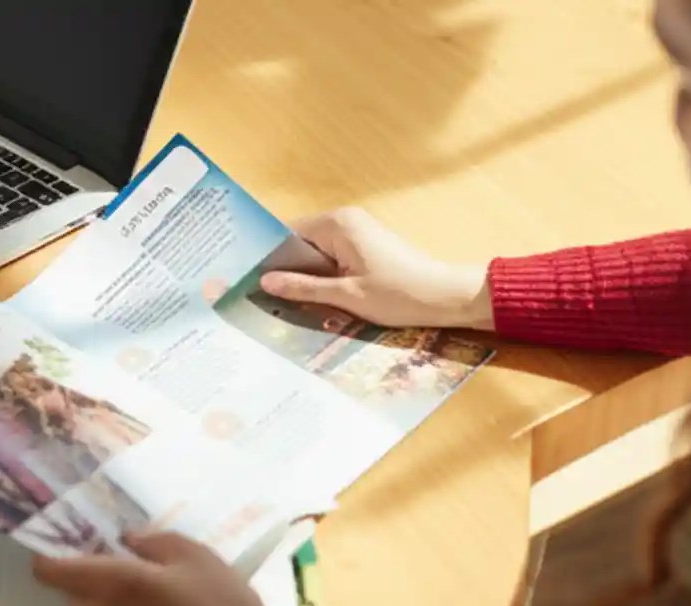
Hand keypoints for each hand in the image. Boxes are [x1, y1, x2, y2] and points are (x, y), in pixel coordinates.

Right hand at [260, 207, 494, 329]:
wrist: (446, 297)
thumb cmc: (397, 294)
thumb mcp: (345, 295)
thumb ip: (303, 287)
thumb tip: (265, 282)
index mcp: (337, 224)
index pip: (286, 233)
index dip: (266, 255)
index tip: (244, 276)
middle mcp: (344, 221)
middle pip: (299, 242)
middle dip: (282, 267)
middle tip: (254, 294)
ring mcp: (356, 233)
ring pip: (314, 253)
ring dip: (301, 275)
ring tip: (277, 300)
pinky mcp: (365, 248)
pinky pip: (330, 259)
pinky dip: (319, 276)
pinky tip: (308, 298)